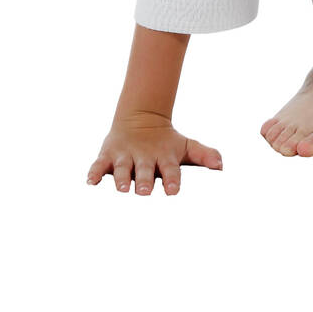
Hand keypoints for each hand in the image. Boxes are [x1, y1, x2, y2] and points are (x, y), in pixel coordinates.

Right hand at [86, 110, 222, 195]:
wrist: (140, 120)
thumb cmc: (166, 142)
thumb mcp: (186, 146)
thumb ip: (205, 155)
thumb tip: (221, 166)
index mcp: (164, 157)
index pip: (170, 169)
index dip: (172, 179)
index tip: (173, 191)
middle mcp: (144, 157)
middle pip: (144, 170)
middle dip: (144, 181)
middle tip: (144, 191)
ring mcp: (125, 156)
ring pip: (122, 168)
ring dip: (121, 178)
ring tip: (121, 189)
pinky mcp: (108, 155)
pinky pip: (99, 164)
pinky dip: (94, 172)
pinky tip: (91, 182)